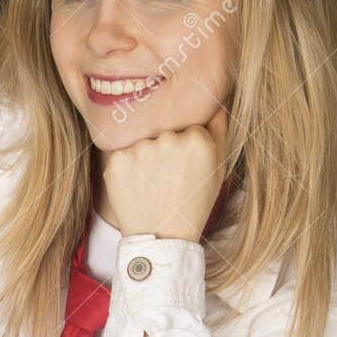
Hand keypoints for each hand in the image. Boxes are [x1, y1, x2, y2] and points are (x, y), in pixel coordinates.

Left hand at [101, 107, 227, 241]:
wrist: (162, 239)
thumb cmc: (193, 203)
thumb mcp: (217, 168)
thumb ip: (219, 129)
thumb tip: (216, 97)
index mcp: (197, 139)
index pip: (187, 126)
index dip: (185, 146)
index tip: (185, 168)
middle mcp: (168, 139)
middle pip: (163, 130)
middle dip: (164, 148)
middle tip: (167, 178)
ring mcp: (140, 149)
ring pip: (142, 140)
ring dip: (144, 157)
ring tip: (152, 184)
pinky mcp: (117, 161)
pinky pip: (121, 153)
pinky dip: (127, 167)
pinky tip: (136, 187)